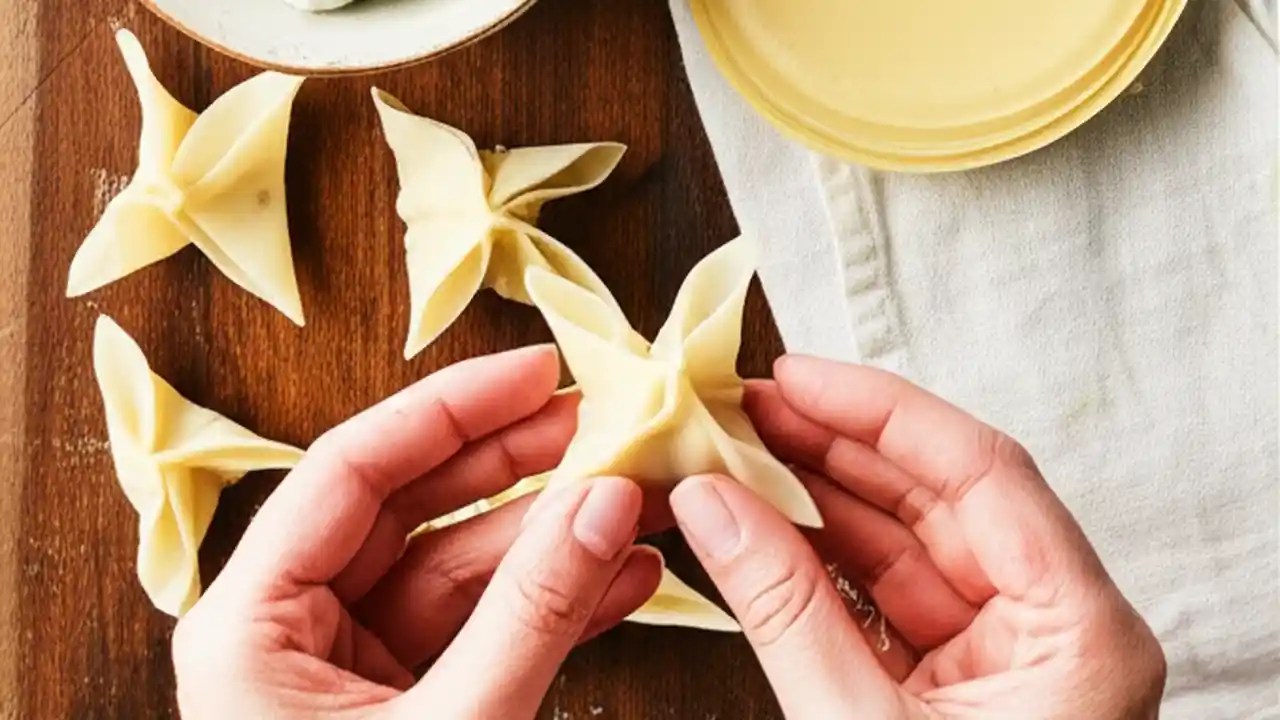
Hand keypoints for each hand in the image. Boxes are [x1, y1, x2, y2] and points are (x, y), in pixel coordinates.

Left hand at [171, 346, 662, 718]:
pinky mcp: (414, 700)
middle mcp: (297, 627)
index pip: (352, 471)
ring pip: (464, 566)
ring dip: (554, 532)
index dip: (449, 410)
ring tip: (636, 494)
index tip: (537, 370)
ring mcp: (360, 666)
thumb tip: (605, 504)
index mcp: (252, 620)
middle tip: (600, 419)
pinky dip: (557, 599)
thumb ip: (529, 614)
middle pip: (414, 507)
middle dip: (515, 463)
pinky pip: (487, 626)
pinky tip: (627, 573)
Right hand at [670, 355, 1165, 719]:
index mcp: (1081, 631)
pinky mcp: (950, 684)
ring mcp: (1000, 655)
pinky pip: (879, 597)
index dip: (880, 411)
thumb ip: (780, 606)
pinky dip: (815, 560)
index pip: (984, 474)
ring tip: (735, 451)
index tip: (795, 375)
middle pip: (939, 497)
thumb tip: (706, 502)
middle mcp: (1051, 627)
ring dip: (816, 496)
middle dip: (835, 445)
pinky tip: (756, 525)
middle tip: (745, 405)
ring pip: (903, 543)